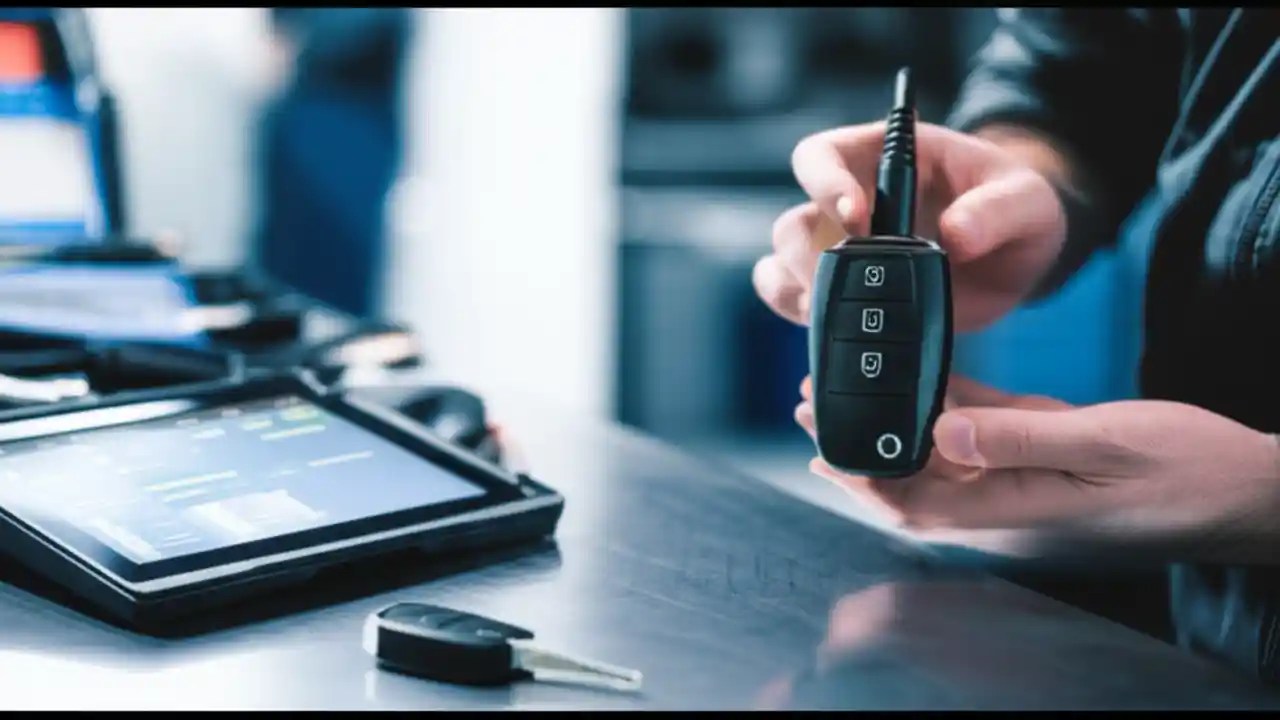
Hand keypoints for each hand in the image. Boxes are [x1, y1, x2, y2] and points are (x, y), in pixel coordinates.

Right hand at [753, 122, 1066, 330]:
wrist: (1016, 257)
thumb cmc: (1015, 208)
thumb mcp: (1025, 200)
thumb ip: (996, 211)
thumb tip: (956, 234)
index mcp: (879, 160)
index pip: (821, 156)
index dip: (825, 185)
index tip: (857, 219)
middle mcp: (845, 205)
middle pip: (791, 226)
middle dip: (808, 259)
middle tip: (851, 282)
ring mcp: (838, 254)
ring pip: (781, 268)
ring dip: (798, 293)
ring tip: (837, 313)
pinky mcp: (844, 296)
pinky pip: (796, 305)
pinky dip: (804, 320)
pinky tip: (835, 331)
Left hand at [795, 375, 1279, 562]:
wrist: (1247, 486)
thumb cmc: (1189, 471)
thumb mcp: (1105, 443)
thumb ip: (1021, 438)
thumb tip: (942, 431)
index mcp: (1017, 501)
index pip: (916, 500)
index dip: (862, 480)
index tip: (822, 447)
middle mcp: (1011, 493)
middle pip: (914, 477)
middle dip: (862, 447)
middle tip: (817, 404)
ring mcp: (1029, 473)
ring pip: (942, 451)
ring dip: (896, 422)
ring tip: (851, 384)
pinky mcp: (1049, 448)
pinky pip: (985, 428)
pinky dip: (950, 404)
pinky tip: (926, 374)